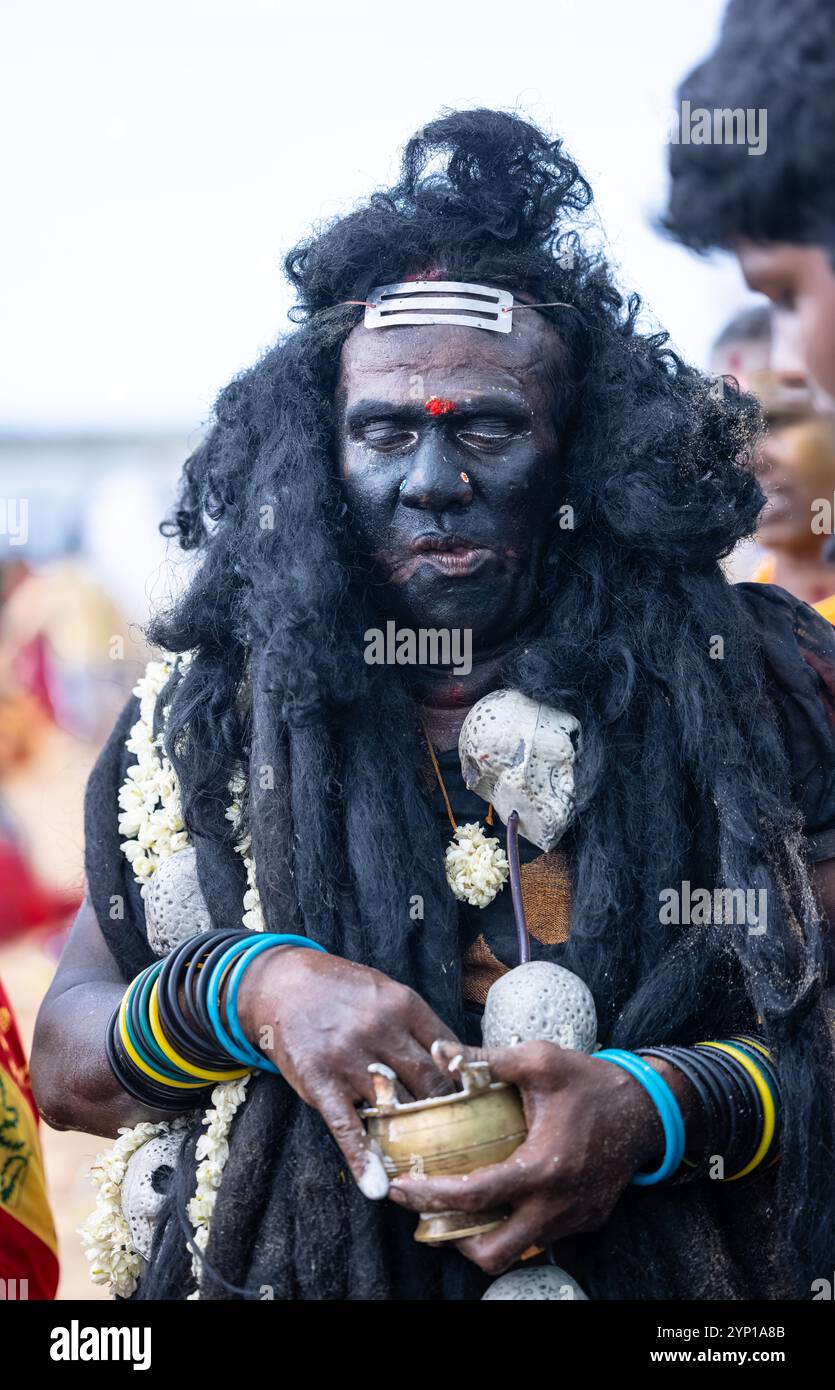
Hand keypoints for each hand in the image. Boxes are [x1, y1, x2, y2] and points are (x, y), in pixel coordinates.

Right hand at [236, 947, 458, 1199]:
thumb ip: (418, 1024)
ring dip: (411, 1136)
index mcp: (403, 1005)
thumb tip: (458, 1058)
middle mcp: (379, 1030)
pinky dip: (362, 1159)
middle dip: (447, 1111)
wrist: (283, 984)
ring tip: (430, 1163)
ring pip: (393, 1107)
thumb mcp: (386, 992)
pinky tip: (376, 1186)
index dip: (466, 1079)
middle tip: (460, 1135)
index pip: (449, 1049)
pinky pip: (346, 1126)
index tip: (478, 1101)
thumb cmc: (342, 990)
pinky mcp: (319, 1081)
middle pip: (428, 1081)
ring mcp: (348, 1057)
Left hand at [388, 1039, 665, 1275]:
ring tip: (458, 1204)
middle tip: (429, 1210)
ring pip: (516, 1251)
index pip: (474, 1198)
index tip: (402, 1187)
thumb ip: (488, 1059)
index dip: (430, 1196)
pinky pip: (539, 1238)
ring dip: (482, 1235)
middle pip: (492, 1253)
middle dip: (452, 1240)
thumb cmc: (590, 1082)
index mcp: (541, 1168)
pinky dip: (513, 1224)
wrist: (646, 1109)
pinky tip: (499, 1195)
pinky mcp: (584, 1222)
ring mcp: (572, 1220)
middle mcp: (556, 1205)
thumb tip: (441, 1053)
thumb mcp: (540, 1061)